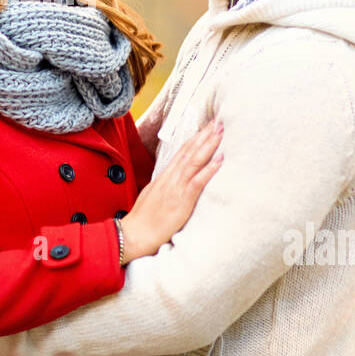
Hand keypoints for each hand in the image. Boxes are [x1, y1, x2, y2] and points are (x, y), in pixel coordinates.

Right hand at [119, 118, 222, 261]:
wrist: (133, 235)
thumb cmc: (143, 221)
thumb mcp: (152, 198)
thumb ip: (164, 188)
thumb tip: (173, 183)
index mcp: (164, 177)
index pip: (181, 153)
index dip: (194, 139)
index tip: (206, 127)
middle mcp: (170, 178)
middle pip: (189, 151)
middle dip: (204, 135)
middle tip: (218, 120)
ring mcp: (175, 188)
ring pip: (194, 160)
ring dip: (209, 144)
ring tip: (220, 130)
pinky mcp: (181, 201)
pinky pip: (197, 181)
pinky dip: (209, 168)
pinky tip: (220, 158)